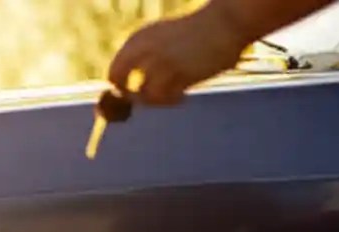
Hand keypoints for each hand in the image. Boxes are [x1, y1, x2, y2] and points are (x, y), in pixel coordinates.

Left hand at [108, 2, 251, 105]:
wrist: (225, 23)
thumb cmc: (196, 34)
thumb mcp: (163, 40)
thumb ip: (144, 60)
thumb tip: (128, 94)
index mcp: (138, 39)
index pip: (113, 72)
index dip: (121, 90)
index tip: (136, 97)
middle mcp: (143, 48)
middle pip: (118, 83)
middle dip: (130, 97)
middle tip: (149, 100)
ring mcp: (160, 60)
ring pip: (142, 96)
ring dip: (156, 101)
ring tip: (173, 95)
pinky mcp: (178, 71)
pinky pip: (164, 98)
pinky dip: (172, 101)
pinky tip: (183, 96)